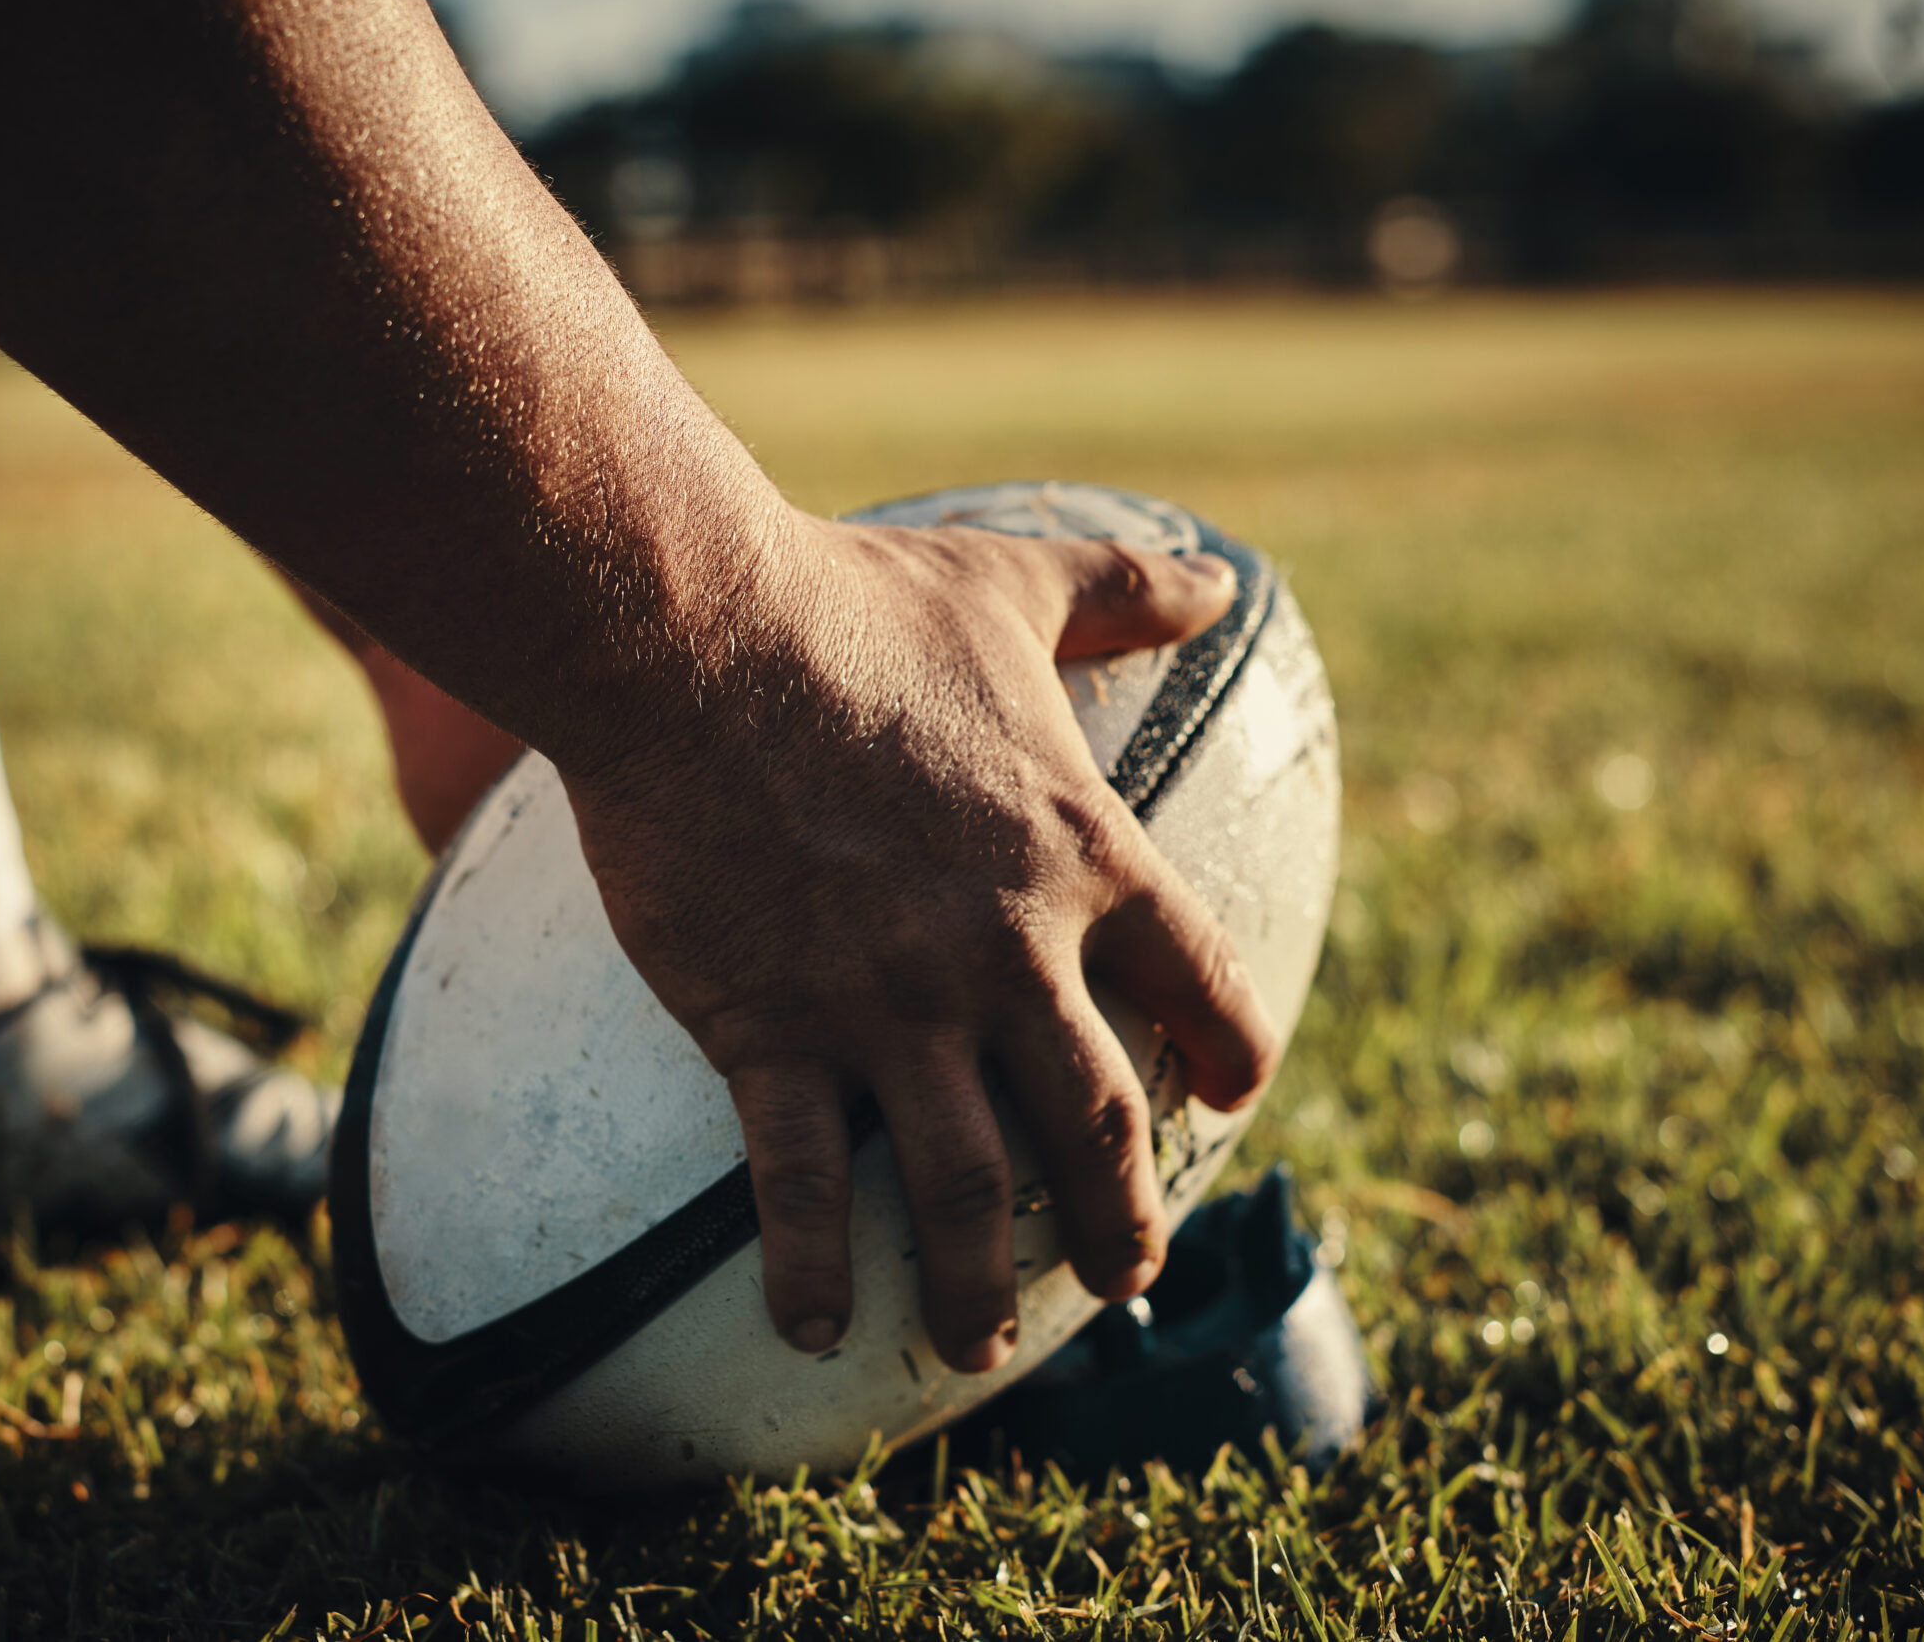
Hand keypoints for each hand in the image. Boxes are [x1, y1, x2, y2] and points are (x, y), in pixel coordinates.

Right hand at [563, 515, 1280, 1373]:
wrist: (691, 635)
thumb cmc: (852, 604)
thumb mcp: (1011, 585)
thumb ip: (1125, 591)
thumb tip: (1227, 578)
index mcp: (1081, 854)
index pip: (1199, 981)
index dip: (1230, 1049)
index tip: (1231, 1096)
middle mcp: (1005, 955)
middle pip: (1098, 1127)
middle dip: (1120, 1221)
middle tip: (1124, 1280)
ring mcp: (890, 1007)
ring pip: (965, 1187)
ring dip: (982, 1280)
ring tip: (978, 1345)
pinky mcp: (772, 1031)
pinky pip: (801, 1186)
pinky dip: (814, 1270)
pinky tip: (819, 1331)